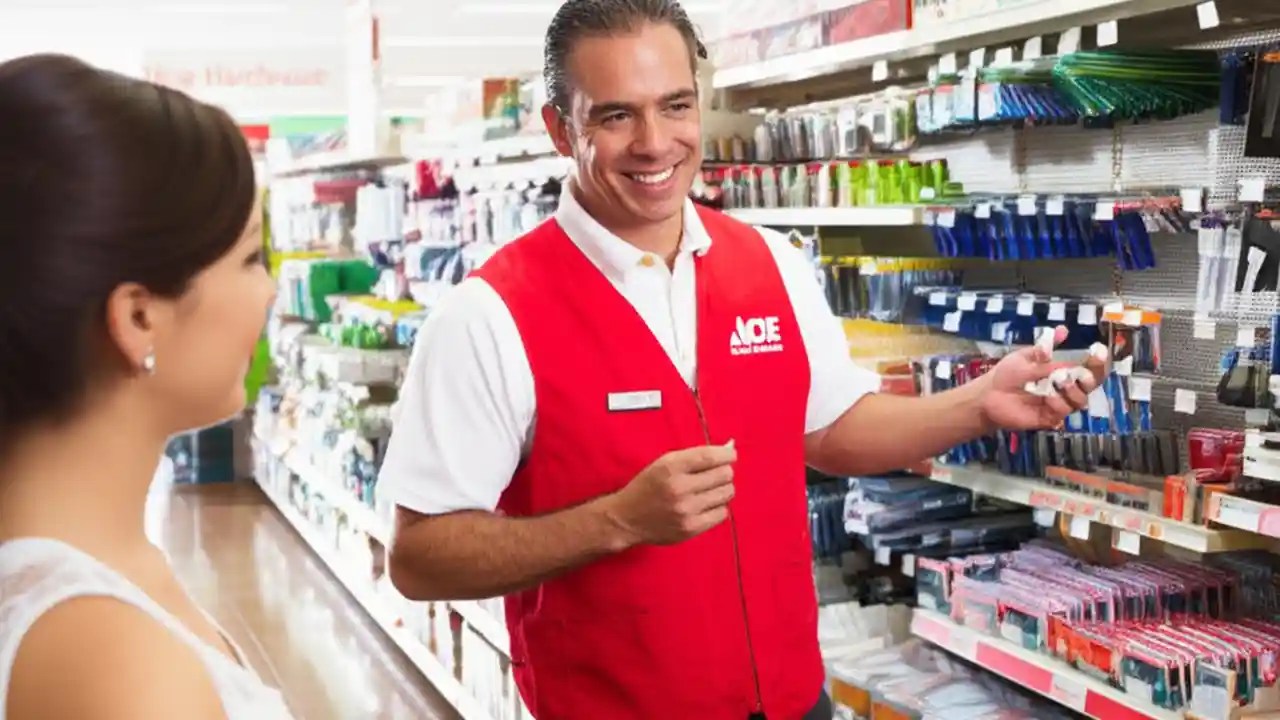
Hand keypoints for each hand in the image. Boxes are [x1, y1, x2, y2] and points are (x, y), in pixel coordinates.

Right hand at [604, 443, 736, 546]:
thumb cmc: (648, 486)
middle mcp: (679, 488)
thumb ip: (695, 456)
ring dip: (723, 489)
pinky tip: (706, 505)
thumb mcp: (664, 463)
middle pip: (723, 475)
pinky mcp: (691, 528)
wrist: (626, 519)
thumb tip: (730, 449)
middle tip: (717, 474)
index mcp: (670, 467)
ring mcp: (686, 510)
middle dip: (725, 471)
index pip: (710, 457)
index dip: (727, 454)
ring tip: (711, 490)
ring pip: (726, 493)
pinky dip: (718, 507)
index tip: (731, 454)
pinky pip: (722, 514)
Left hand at [979, 326, 1107, 430]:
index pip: (1089, 368)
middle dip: (1091, 378)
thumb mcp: (1026, 357)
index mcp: (1063, 371)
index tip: (1098, 351)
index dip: (1098, 361)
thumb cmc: (1008, 374)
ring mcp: (1058, 404)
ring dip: (1073, 391)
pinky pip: (1063, 412)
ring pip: (1081, 401)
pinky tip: (1047, 396)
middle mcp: (1065, 389)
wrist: (988, 394)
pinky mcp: (1049, 418)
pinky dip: (1058, 402)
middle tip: (1081, 373)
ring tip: (1059, 382)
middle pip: (1091, 386)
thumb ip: (1046, 349)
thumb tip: (1063, 330)